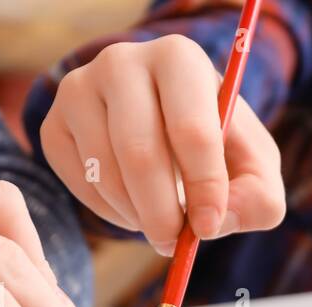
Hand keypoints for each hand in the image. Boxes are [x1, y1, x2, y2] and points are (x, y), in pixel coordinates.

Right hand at [39, 35, 285, 252]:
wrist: (165, 123)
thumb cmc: (217, 146)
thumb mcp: (255, 168)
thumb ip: (258, 198)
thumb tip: (213, 222)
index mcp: (180, 59)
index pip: (191, 130)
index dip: (203, 188)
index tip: (208, 227)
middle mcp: (122, 62)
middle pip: (139, 153)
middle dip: (162, 212)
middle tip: (175, 242)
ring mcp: (79, 89)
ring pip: (105, 172)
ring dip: (137, 215)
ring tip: (161, 222)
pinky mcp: (53, 123)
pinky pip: (78, 182)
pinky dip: (108, 211)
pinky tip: (132, 207)